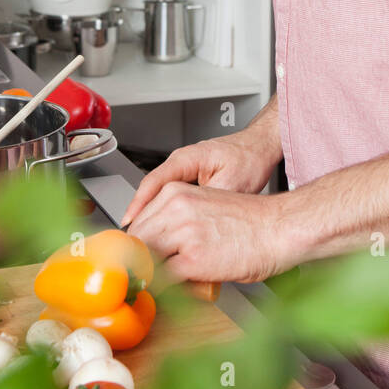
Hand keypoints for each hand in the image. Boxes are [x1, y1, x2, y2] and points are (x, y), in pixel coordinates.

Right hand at [122, 119, 279, 225]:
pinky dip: (164, 215)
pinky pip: (169, 199)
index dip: (139, 204)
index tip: (129, 222)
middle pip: (150, 191)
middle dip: (140, 216)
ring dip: (151, 217)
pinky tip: (165, 232)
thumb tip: (196, 227)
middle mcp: (180, 163)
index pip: (153, 182)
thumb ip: (211, 204)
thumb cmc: (249, 158)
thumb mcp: (232, 184)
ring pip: (158, 196)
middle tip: (133, 240)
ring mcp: (183, 172)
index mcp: (186, 158)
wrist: (259, 148)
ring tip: (145, 240)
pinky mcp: (189, 181)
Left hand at [126, 181, 290, 283]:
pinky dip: (166, 290)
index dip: (135, 246)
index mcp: (175, 192)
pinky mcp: (193, 260)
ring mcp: (183, 233)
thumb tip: (154, 250)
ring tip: (158, 286)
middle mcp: (175, 208)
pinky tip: (174, 291)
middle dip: (138, 263)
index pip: (138, 223)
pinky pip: (165, 280)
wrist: (279, 228)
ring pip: (147, 261)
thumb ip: (176, 223)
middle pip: (136, 242)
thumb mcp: (204, 207)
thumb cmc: (250, 222)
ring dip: (150, 276)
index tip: (134, 260)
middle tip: (142, 278)